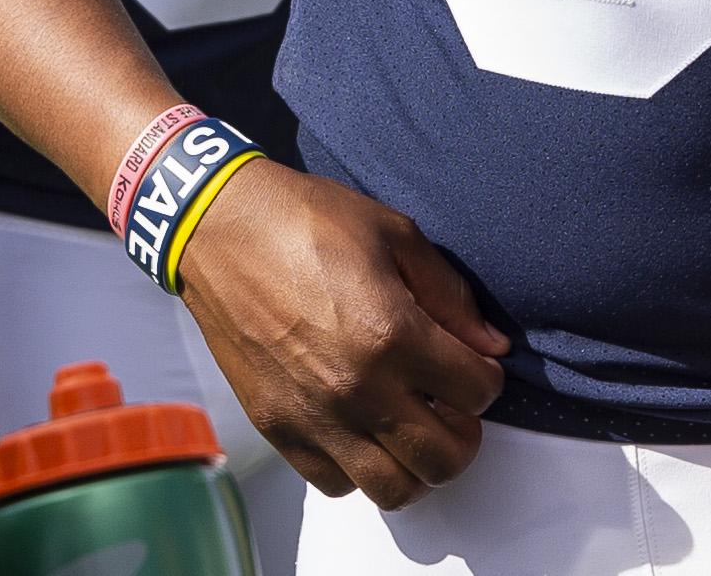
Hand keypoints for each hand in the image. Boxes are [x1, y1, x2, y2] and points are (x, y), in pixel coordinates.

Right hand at [174, 160, 511, 508]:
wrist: (220, 230)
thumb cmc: (306, 221)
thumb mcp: (395, 234)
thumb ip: (450, 295)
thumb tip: (490, 345)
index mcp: (392, 335)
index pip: (477, 393)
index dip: (487, 378)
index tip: (475, 364)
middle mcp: (356, 390)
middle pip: (444, 460)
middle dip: (464, 434)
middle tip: (454, 405)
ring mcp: (314, 418)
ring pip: (394, 489)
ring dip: (415, 464)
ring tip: (411, 425)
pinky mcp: (277, 431)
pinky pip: (336, 485)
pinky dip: (360, 469)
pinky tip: (362, 429)